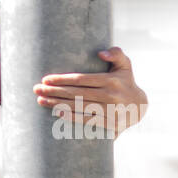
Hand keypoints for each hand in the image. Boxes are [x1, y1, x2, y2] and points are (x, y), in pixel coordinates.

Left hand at [32, 45, 147, 137]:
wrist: (140, 107)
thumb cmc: (125, 81)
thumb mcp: (125, 64)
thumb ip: (116, 53)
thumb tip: (101, 53)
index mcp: (111, 80)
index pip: (81, 79)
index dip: (62, 79)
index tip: (46, 79)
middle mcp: (110, 96)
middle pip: (76, 93)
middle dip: (54, 91)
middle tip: (36, 89)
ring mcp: (109, 111)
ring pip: (78, 107)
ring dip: (57, 104)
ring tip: (41, 100)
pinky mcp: (109, 124)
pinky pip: (86, 120)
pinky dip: (70, 117)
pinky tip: (56, 112)